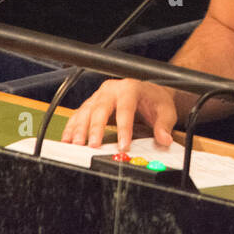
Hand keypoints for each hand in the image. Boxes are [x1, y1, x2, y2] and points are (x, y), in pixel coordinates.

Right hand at [60, 78, 177, 152]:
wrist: (149, 92)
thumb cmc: (155, 100)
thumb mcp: (165, 111)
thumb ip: (164, 126)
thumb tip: (164, 139)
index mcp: (130, 88)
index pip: (125, 108)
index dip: (124, 128)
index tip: (124, 145)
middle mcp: (112, 89)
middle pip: (100, 107)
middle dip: (95, 128)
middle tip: (92, 145)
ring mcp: (99, 95)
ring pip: (86, 110)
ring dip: (79, 128)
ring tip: (76, 144)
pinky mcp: (92, 103)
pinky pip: (79, 114)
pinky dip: (72, 127)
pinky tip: (67, 139)